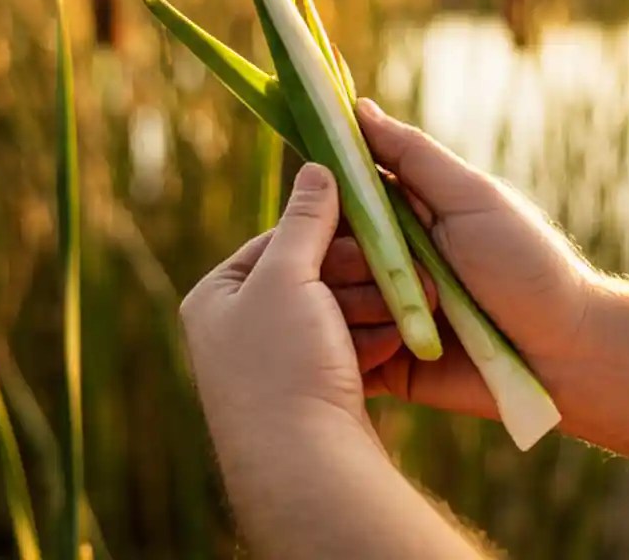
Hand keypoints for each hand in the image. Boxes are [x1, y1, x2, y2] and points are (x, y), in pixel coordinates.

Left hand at [180, 162, 427, 446]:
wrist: (301, 462)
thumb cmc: (282, 361)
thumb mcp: (289, 276)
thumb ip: (306, 220)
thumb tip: (317, 166)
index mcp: (215, 298)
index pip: (276, 242)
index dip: (326, 229)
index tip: (372, 222)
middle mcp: (236, 330)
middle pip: (308, 278)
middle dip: (360, 273)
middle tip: (403, 264)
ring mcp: (271, 366)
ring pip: (331, 315)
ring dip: (374, 304)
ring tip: (413, 297)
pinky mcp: (306, 394)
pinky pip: (342, 351)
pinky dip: (371, 340)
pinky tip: (400, 335)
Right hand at [323, 99, 598, 426]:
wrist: (566, 356)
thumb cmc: (528, 267)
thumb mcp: (471, 199)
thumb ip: (413, 156)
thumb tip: (358, 107)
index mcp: (401, 215)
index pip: (337, 198)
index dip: (321, 201)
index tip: (323, 207)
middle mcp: (384, 261)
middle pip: (322, 251)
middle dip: (351, 262)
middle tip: (407, 275)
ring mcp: (380, 314)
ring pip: (324, 305)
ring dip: (359, 308)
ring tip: (413, 321)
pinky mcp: (383, 363)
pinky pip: (342, 355)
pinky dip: (351, 350)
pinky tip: (385, 349)